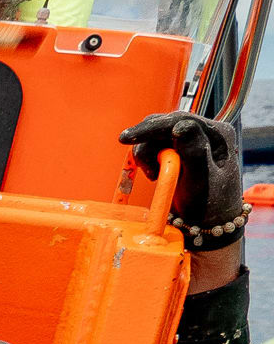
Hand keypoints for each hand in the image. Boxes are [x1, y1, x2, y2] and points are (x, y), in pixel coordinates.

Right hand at [122, 112, 246, 249]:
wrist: (208, 222)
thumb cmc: (209, 206)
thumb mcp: (201, 181)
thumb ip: (194, 152)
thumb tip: (180, 126)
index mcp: (218, 135)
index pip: (181, 120)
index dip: (152, 127)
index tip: (125, 139)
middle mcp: (206, 132)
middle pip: (166, 123)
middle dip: (147, 142)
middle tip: (143, 166)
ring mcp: (193, 139)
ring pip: (157, 133)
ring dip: (147, 153)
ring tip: (154, 175)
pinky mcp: (180, 148)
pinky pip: (155, 143)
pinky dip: (148, 157)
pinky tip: (155, 173)